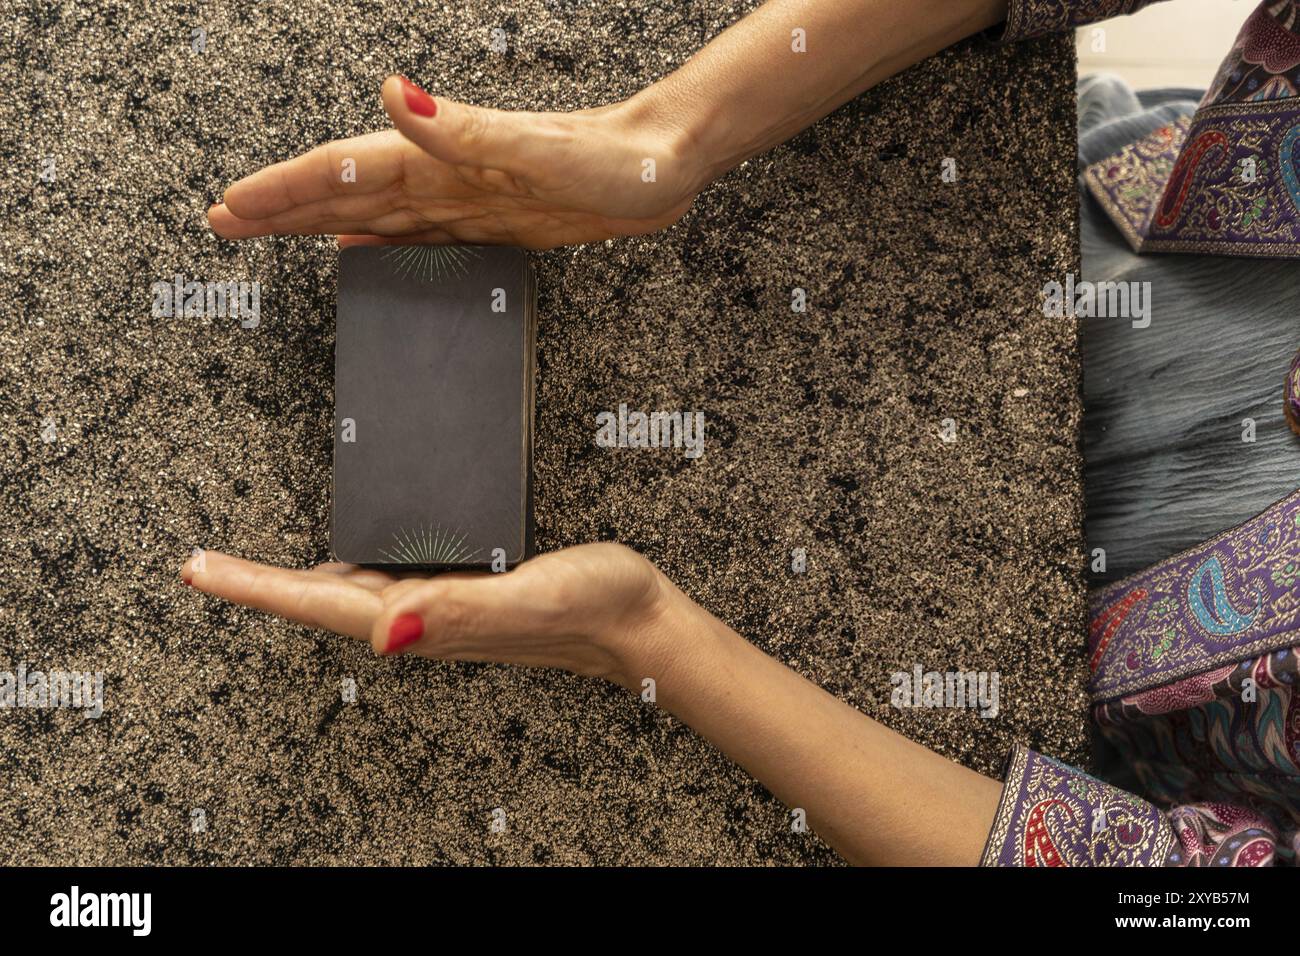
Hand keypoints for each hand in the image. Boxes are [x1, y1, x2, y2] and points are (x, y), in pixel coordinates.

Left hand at [181, 542, 673, 688]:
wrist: (637, 618)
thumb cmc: (590, 608)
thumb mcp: (529, 599)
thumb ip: (458, 612)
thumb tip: (383, 629)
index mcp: (425, 620)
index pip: (320, 605)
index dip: (257, 587)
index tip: (199, 568)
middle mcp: (421, 617)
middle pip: (319, 601)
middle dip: (258, 585)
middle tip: (202, 563)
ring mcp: (440, 606)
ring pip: (348, 592)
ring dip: (294, 580)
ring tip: (249, 565)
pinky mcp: (462, 587)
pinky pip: (386, 579)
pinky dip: (347, 567)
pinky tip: (345, 554)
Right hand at [208, 76, 700, 248]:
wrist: (667, 168)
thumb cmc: (618, 159)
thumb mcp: (541, 147)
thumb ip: (465, 129)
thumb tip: (395, 98)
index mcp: (445, 158)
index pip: (345, 173)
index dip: (285, 191)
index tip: (231, 207)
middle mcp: (448, 176)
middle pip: (345, 193)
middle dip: (281, 208)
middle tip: (223, 223)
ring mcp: (469, 199)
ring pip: (374, 215)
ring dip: (318, 224)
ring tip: (268, 232)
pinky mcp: (496, 223)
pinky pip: (420, 237)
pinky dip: (379, 244)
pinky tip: (360, 250)